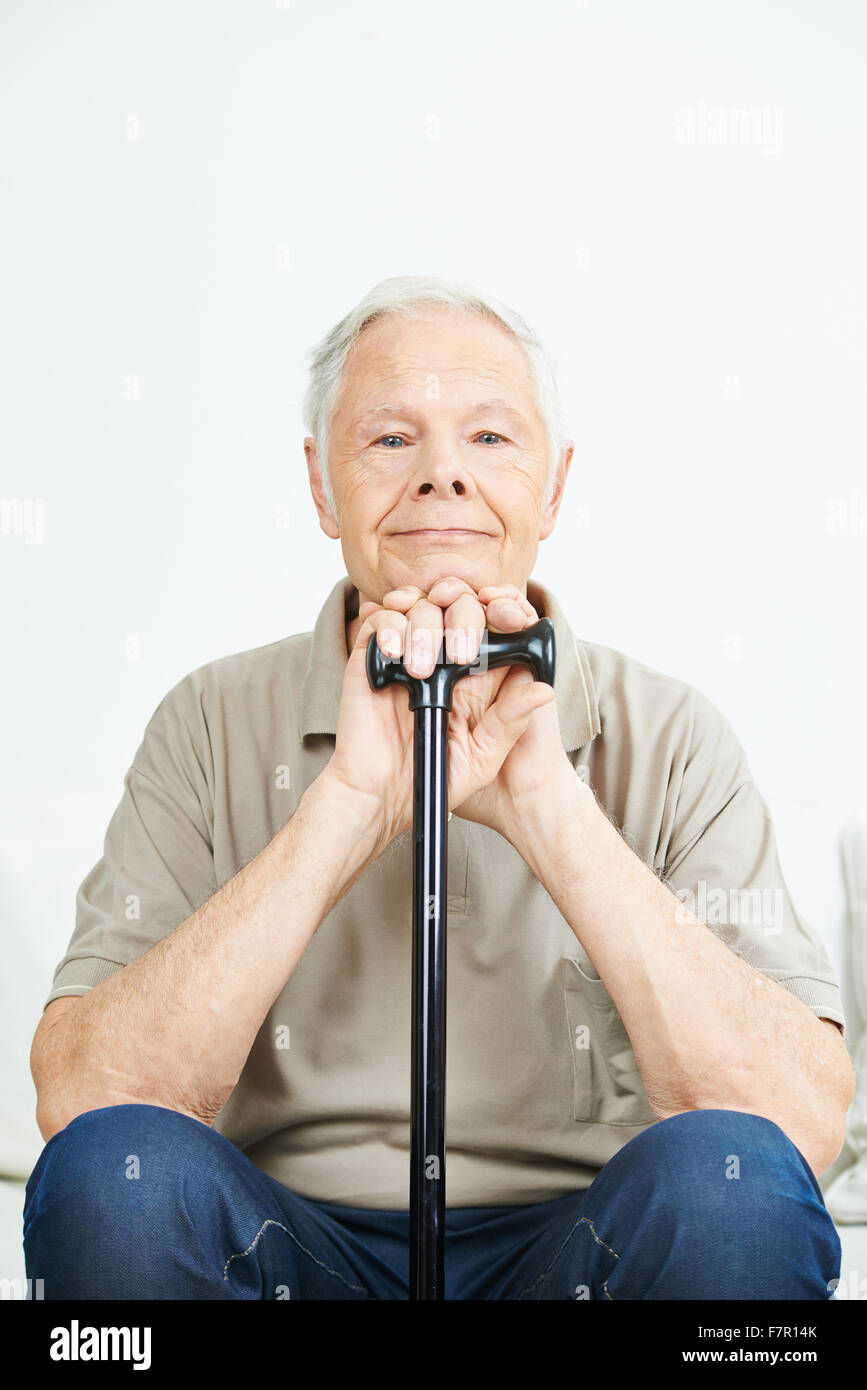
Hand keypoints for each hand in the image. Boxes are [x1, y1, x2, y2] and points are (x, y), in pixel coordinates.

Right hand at [325, 576, 558, 846]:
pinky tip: (396, 653)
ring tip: (423, 670)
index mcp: (475, 678)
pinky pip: (379, 620)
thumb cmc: (431, 780)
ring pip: (421, 604)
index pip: (494, 624)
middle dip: (467, 617)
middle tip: (463, 654)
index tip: (512, 615)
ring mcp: (407, 654)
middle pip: (460, 604)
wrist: (379, 797)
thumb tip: (544, 690)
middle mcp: (444, 659)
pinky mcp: (372, 659)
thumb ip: (510, 722)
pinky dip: (389, 624)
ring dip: (427, 626)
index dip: (505, 608)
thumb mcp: (481, 758)